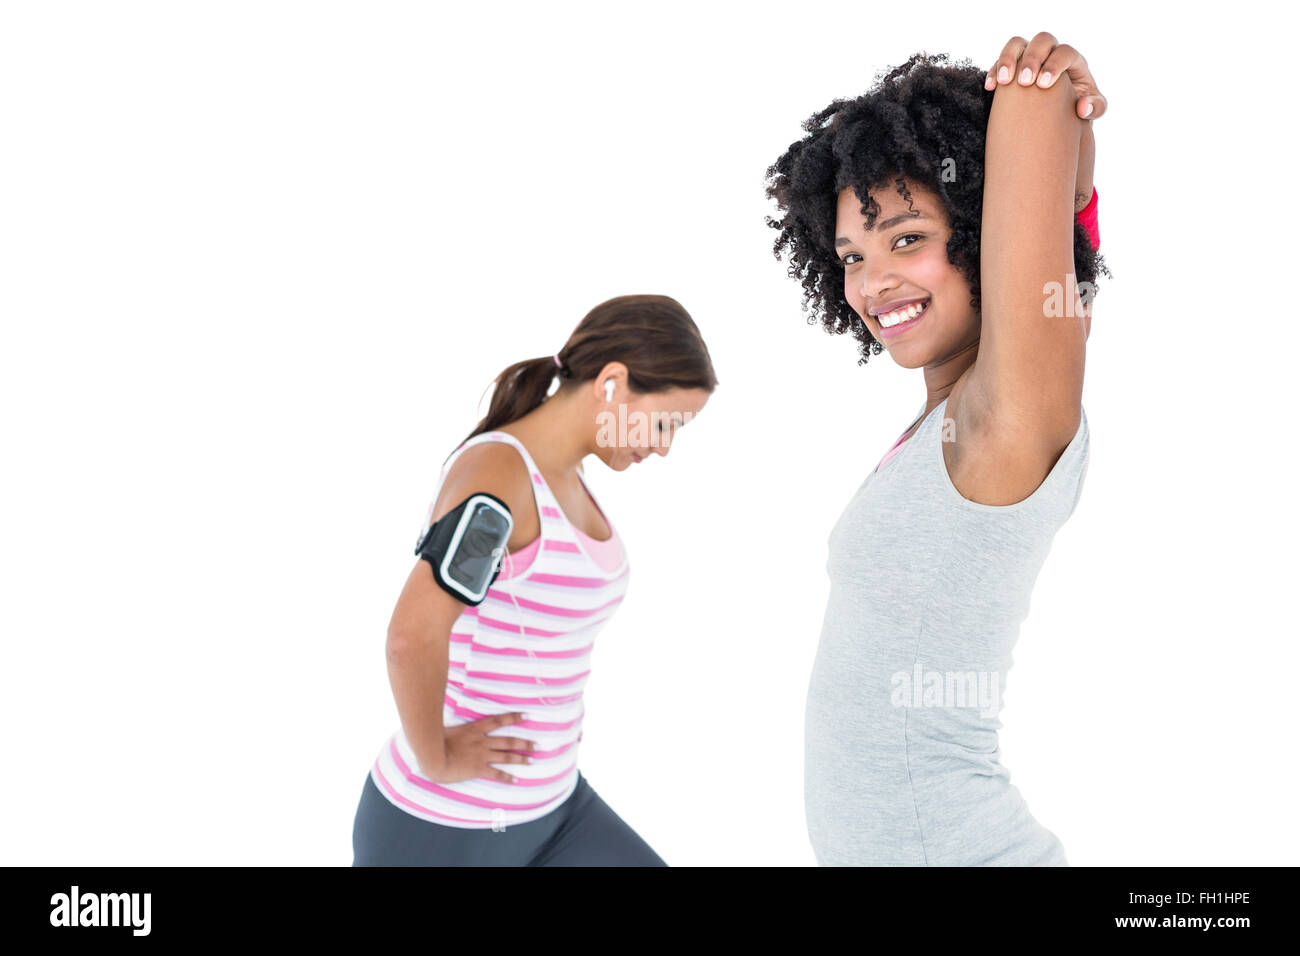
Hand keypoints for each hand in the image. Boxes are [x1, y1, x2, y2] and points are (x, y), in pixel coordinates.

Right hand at [421, 711, 535, 783]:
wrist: (432, 756)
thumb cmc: (434, 741)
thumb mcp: (446, 729)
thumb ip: (454, 728)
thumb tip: (452, 725)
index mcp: (475, 729)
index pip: (499, 720)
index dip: (514, 717)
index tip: (527, 715)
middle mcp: (482, 741)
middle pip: (509, 741)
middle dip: (525, 743)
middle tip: (538, 745)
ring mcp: (481, 755)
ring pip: (506, 756)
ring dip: (520, 759)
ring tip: (532, 760)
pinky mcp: (478, 769)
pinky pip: (496, 773)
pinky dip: (507, 777)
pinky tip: (516, 779)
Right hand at [983, 32, 1106, 120]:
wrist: (1060, 115)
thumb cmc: (1078, 108)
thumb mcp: (1093, 109)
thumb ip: (1096, 108)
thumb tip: (1083, 107)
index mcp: (1071, 60)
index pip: (1065, 52)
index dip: (1054, 65)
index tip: (1043, 85)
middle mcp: (1050, 53)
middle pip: (1042, 41)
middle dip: (1032, 59)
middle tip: (1025, 81)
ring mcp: (1029, 58)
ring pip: (1018, 44)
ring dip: (1008, 59)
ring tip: (1004, 81)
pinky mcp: (1012, 68)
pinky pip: (999, 61)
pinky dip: (993, 71)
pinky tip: (990, 87)